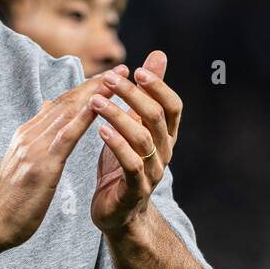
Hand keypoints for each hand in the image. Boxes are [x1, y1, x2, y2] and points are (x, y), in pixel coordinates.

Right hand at [0, 74, 111, 252]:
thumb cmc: (9, 201)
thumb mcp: (21, 164)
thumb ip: (34, 137)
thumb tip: (47, 109)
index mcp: (26, 136)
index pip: (60, 105)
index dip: (85, 89)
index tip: (108, 77)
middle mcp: (29, 135)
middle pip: (67, 102)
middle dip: (95, 84)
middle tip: (121, 69)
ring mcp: (33, 148)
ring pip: (68, 113)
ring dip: (95, 94)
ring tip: (118, 80)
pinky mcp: (41, 165)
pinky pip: (66, 136)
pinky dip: (84, 118)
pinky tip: (100, 107)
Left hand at [89, 51, 183, 236]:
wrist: (116, 213)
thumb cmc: (122, 163)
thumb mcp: (135, 124)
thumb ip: (146, 93)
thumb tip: (159, 55)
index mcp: (165, 136)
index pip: (173, 106)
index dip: (159, 86)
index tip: (137, 69)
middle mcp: (164, 152)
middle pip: (156, 117)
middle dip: (133, 95)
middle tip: (109, 79)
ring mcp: (152, 172)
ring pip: (141, 139)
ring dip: (118, 116)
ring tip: (96, 101)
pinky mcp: (134, 190)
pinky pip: (130, 164)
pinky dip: (116, 145)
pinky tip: (100, 129)